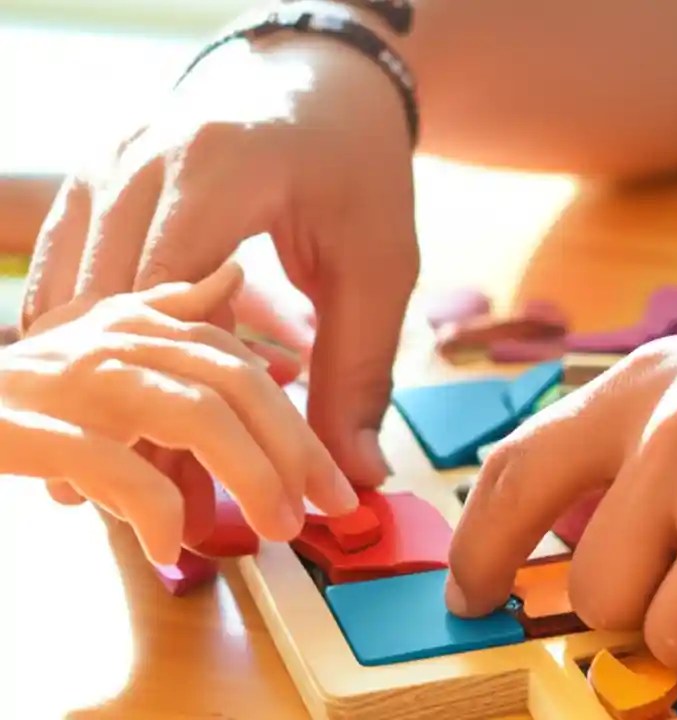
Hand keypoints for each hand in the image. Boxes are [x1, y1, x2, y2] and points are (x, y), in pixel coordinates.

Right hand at [6, 263, 356, 564]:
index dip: (295, 422)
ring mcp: (60, 362)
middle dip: (288, 452)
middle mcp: (106, 317)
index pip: (239, 357)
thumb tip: (230, 280)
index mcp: (135, 300)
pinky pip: (105, 459)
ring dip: (244, 476)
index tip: (334, 483)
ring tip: (273, 529)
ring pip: (188, 412)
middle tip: (325, 515)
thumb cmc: (6, 376)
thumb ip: (164, 302)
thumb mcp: (94, 319)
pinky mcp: (17, 414)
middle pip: (230, 381)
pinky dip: (149, 505)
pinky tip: (169, 542)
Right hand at [22, 31, 419, 486]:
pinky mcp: (92, 180)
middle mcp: (141, 160)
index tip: (185, 486)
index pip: (168, 300)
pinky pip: (60, 270)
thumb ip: (361, 368)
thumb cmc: (355, 169)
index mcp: (217, 169)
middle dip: (122, 407)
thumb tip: (358, 476)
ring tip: (109, 468)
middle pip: (107, 306)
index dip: (170, 400)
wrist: (314, 78)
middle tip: (140, 498)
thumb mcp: (379, 265)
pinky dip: (75, 340)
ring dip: (86, 380)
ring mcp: (105, 164)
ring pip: (68, 294)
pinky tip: (100, 398)